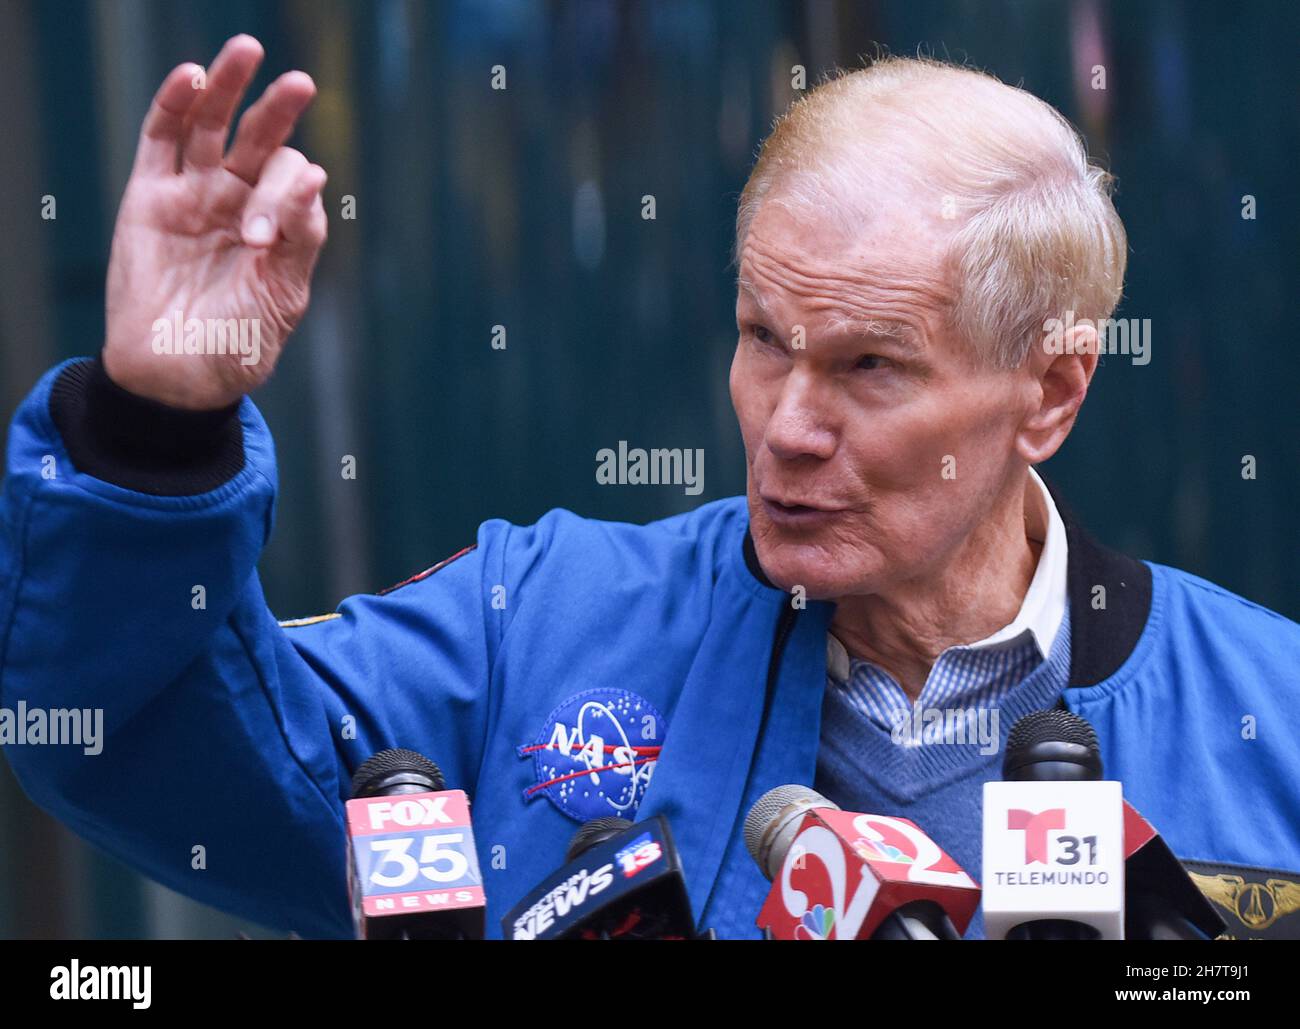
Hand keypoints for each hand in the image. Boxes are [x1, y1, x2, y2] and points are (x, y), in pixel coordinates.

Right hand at [102, 34, 326, 409]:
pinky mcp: (149, 197)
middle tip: (302, 84)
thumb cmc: (236, 345)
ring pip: (213, 127)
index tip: (264, 235)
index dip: (286, 197)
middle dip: (279, 112)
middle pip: (260, 143)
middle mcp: (239, 205)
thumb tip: (315, 177)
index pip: (292, 185)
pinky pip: (162, 140)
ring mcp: (194, 197)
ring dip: (229, 87)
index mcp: (279, 230)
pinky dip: (175, 106)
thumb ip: (299, 241)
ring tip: (246, 49)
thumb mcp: (280, 299)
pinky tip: (193, 77)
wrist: (175, 379)